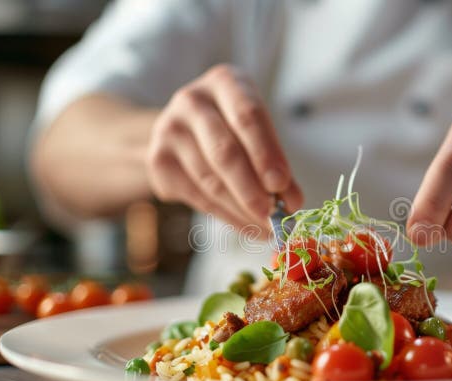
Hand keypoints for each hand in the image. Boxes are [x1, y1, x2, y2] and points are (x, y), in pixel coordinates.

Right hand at [146, 64, 302, 229]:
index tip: (281, 184)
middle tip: (273, 215)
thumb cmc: (232, 127)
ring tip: (266, 227)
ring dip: (242, 210)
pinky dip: (226, 216)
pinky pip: (197, 196)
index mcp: (225, 82)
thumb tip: (292, 203)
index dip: (266, 152)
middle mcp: (192, 100)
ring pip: (210, 179)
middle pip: (225, 151)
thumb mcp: (258, 132)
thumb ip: (276, 164)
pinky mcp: (159, 161)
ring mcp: (169, 130)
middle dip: (251, 188)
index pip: (248, 116)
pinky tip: (246, 226)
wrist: (183, 128)